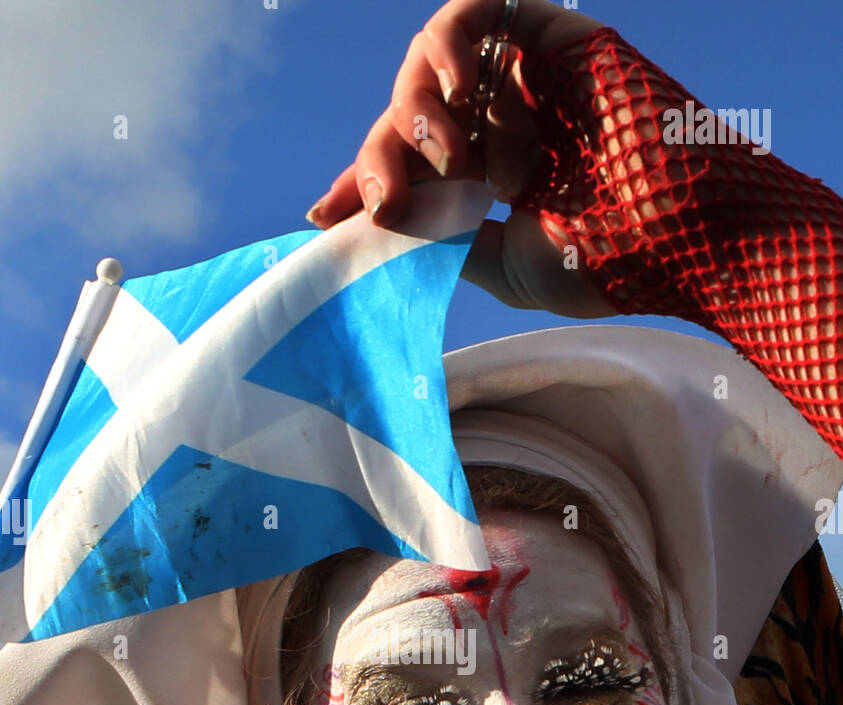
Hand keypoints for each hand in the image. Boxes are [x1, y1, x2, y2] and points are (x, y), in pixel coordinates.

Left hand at [306, 0, 616, 318]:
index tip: (321, 216)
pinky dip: (452, 42)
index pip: (410, 169)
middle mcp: (502, 124)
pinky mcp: (550, 35)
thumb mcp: (503, 264)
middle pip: (409, 118)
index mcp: (491, 180)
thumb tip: (374, 226)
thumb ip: (441, 238)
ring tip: (450, 154)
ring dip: (419, 107)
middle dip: (383, 157)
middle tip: (389, 202)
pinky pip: (478, 12)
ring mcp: (525, 79)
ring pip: (431, 64)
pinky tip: (460, 90)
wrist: (681, 234)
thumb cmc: (606, 260)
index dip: (363, 182)